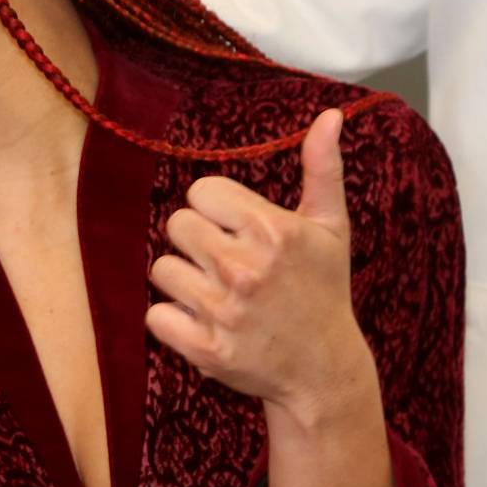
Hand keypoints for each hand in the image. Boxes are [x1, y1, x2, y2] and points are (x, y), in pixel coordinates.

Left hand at [145, 110, 374, 421]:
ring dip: (183, 282)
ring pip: (161, 270)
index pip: (201, 192)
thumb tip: (330, 115)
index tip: (237, 230)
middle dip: (197, 243)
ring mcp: (224, 312)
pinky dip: (173, 321)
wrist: (324, 370)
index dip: (216, 210)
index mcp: (272, 231)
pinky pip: (156, 316)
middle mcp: (246, 269)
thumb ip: (322, 168)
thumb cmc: (322, 290)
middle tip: (227, 264)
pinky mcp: (206, 349)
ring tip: (219, 295)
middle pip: (176, 226)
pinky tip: (205, 323)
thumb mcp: (330, 228)